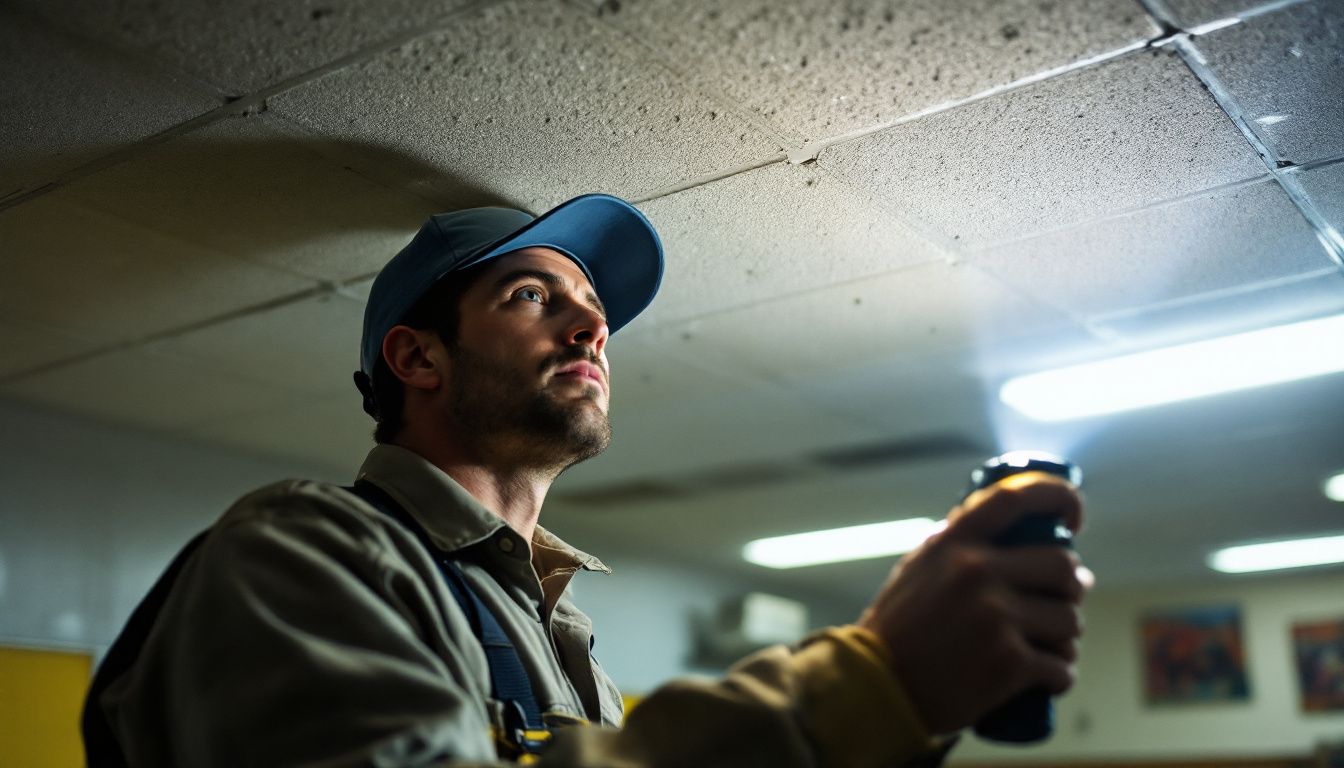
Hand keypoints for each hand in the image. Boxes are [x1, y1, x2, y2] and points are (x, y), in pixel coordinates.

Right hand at [858, 472, 1092, 734]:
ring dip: (1066, 636)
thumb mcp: (917, 570)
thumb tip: (1014, 533)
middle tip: (1059, 601)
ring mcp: (995, 618)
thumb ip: (957, 544)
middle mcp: (977, 573)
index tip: (1072, 517)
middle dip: (1071, 587)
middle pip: (1062, 565)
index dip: (1058, 496)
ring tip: (1049, 646)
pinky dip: (1059, 675)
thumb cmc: (898, 630)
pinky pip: (1062, 666)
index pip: (1016, 496)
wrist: (878, 689)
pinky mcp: (1008, 664)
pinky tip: (1046, 678)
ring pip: (1069, 618)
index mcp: (954, 544)